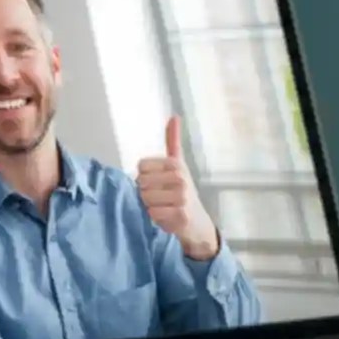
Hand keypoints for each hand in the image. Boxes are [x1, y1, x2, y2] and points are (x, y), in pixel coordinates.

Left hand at [138, 116, 219, 259]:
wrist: (198, 222)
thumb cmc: (183, 192)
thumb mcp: (179, 165)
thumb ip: (173, 141)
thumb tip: (174, 116)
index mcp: (176, 164)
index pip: (141, 167)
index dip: (144, 177)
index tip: (158, 183)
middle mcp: (180, 179)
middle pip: (141, 182)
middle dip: (146, 193)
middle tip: (160, 198)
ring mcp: (181, 198)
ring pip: (145, 199)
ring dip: (150, 206)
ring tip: (163, 207)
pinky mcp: (180, 216)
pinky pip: (152, 214)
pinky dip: (155, 218)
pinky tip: (166, 217)